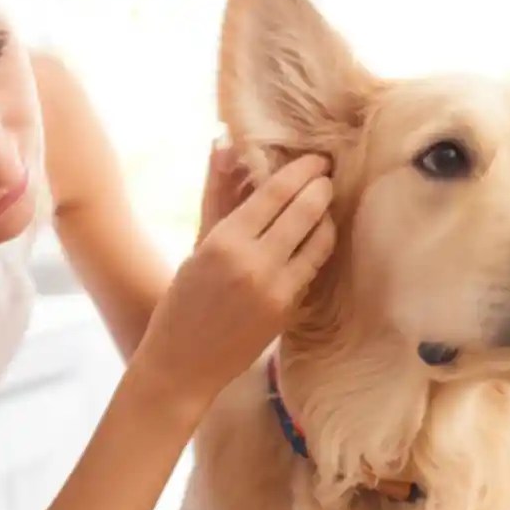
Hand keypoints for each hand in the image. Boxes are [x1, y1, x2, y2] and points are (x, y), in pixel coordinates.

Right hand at [133, 152, 336, 417]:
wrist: (184, 364)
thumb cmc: (182, 301)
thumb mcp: (196, 246)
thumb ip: (217, 196)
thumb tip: (224, 145)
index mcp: (225, 241)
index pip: (275, 193)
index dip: (301, 171)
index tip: (315, 159)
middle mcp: (255, 263)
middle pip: (303, 211)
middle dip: (320, 188)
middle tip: (327, 175)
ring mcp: (276, 289)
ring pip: (318, 241)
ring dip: (326, 218)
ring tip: (325, 205)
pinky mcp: (288, 311)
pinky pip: (312, 269)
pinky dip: (317, 248)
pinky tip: (316, 239)